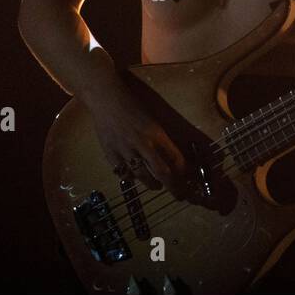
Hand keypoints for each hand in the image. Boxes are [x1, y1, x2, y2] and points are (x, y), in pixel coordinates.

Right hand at [83, 75, 190, 198]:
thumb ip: (159, 140)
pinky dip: (131, 177)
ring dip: (153, 185)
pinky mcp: (111, 154)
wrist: (107, 99)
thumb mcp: (151, 121)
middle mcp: (143, 144)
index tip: (186, 179)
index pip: (176, 159)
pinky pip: (124, 174)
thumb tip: (170, 158)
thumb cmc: (132, 106)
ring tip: (157, 186)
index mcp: (156, 134)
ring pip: (143, 177)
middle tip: (179, 195)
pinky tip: (135, 176)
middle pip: (163, 173)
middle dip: (174, 188)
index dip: (183, 172)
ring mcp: (126, 151)